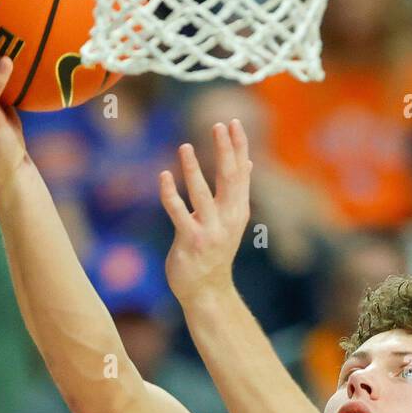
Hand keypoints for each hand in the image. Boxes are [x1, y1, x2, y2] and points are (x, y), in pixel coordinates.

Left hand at [159, 120, 251, 307]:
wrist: (207, 289)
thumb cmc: (215, 251)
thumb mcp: (231, 219)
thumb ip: (237, 190)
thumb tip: (248, 162)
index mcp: (238, 210)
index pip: (241, 172)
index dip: (239, 147)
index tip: (234, 122)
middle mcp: (228, 219)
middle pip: (229, 179)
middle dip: (225, 151)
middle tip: (218, 125)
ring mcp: (210, 231)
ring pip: (202, 194)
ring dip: (193, 170)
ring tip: (185, 146)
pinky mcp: (191, 241)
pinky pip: (179, 213)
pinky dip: (170, 194)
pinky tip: (163, 176)